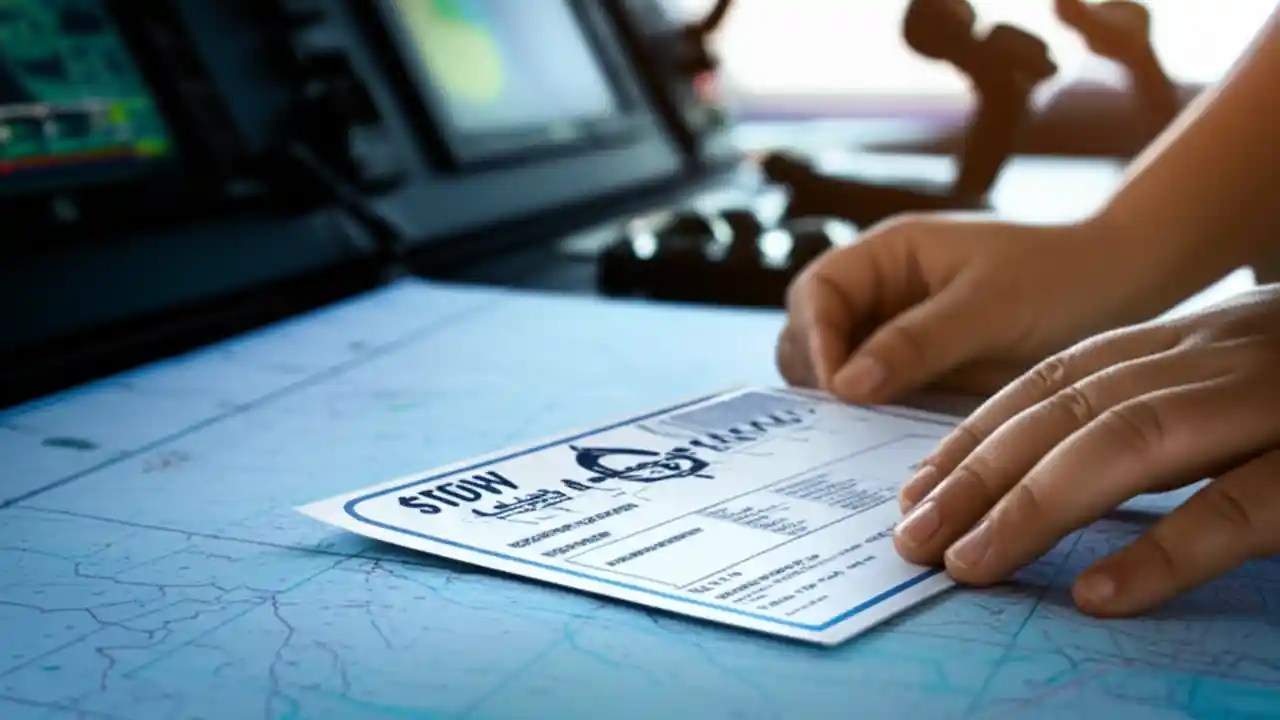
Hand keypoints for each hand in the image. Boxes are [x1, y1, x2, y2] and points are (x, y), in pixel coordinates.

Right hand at [777, 215, 1172, 403]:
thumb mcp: (987, 308)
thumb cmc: (1061, 278)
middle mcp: (882, 291)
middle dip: (819, 373)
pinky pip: (880, 397)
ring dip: (843, 402)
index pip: (817, 291)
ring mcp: (899, 332)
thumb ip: (914, 343)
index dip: (816, 337)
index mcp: (889, 254)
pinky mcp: (922, 370)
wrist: (1125, 288)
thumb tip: (842, 385)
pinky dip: (875, 420)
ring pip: (838, 371)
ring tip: (864, 437)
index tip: (837, 387)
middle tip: (845, 420)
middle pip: (811, 333)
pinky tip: (891, 443)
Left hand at [894, 285, 1279, 616]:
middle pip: (1072, 411)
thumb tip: (1057, 470)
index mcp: (1188, 341)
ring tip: (966, 564)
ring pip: (1128, 444)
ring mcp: (1265, 401)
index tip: (916, 488)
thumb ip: (1157, 414)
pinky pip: (1235, 508)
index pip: (1058, 380)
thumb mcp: (1233, 386)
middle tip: (913, 537)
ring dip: (1033, 507)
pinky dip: (1158, 553)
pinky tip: (1095, 593)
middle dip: (979, 475)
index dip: (979, 433)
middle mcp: (1215, 356)